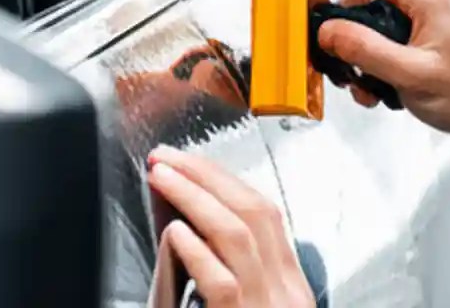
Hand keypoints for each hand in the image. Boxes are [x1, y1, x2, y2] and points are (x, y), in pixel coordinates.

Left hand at [147, 145, 314, 307]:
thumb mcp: (254, 301)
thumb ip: (234, 268)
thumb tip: (190, 224)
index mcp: (288, 282)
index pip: (263, 212)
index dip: (223, 179)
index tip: (188, 161)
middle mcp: (284, 289)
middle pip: (253, 211)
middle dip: (206, 175)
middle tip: (166, 157)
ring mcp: (266, 305)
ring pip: (236, 235)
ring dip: (193, 196)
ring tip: (161, 177)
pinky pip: (222, 281)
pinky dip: (196, 250)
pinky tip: (174, 231)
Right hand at [307, 0, 449, 135]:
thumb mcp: (412, 75)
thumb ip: (367, 51)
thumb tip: (328, 32)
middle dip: (338, 27)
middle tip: (325, 52)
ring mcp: (417, 16)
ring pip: (365, 20)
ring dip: (353, 51)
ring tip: (359, 82)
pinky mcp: (414, 34)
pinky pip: (377, 38)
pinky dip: (367, 61)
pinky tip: (375, 88)